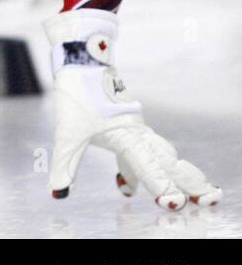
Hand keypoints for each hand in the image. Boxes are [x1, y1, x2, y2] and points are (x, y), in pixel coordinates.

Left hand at [45, 8, 220, 210]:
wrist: (83, 61)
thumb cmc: (77, 94)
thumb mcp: (67, 134)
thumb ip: (65, 165)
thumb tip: (59, 193)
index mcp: (129, 137)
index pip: (150, 168)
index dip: (162, 186)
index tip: (173, 203)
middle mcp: (139, 133)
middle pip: (170, 162)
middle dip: (188, 181)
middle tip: (205, 200)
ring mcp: (136, 126)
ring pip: (162, 153)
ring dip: (171, 173)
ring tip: (177, 193)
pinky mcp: (129, 121)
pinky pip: (144, 148)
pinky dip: (143, 165)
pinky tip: (125, 178)